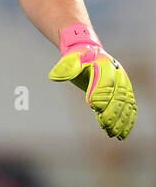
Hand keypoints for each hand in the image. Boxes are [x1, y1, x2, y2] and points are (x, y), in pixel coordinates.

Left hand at [49, 25, 136, 139]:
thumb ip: (66, 67)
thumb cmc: (78, 57)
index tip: (95, 108)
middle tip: (106, 125)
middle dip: (113, 112)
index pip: (105, 82)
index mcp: (105, 64)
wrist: (90, 52)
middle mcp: (118, 74)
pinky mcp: (125, 93)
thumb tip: (55, 76)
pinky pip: (130, 107)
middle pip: (118, 96)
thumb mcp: (70, 59)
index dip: (101, 95)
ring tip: (115, 134)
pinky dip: (128, 120)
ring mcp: (124, 84)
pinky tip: (122, 133)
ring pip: (126, 104)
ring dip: (121, 120)